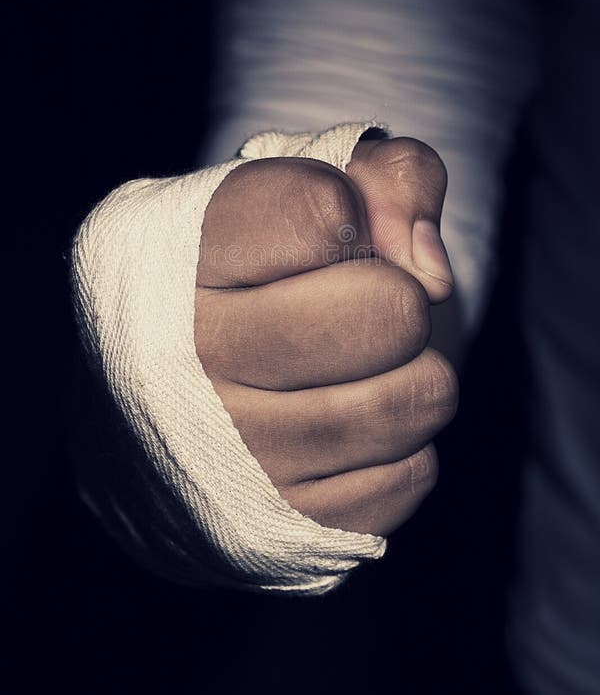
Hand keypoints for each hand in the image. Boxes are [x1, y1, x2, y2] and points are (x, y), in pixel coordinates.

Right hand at [194, 137, 457, 535]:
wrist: (158, 408)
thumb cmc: (246, 278)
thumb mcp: (297, 191)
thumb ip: (388, 178)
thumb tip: (429, 265)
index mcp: (166, 255)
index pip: (324, 213)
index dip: (353, 215)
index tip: (325, 236)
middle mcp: (178, 359)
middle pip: (389, 311)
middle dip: (400, 298)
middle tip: (360, 306)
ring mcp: (224, 456)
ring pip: (417, 398)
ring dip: (415, 372)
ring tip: (359, 365)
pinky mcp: (273, 527)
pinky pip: (411, 476)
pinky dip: (401, 443)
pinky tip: (345, 428)